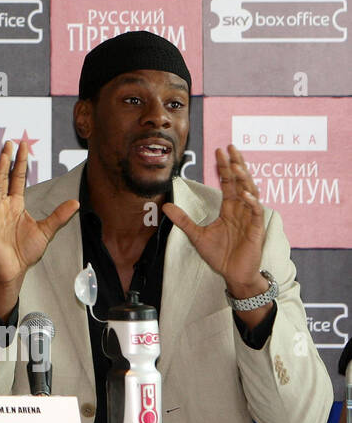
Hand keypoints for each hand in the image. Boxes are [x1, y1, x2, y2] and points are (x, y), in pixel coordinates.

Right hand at [0, 140, 78, 317]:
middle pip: (4, 177)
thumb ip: (58, 216)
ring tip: (3, 156)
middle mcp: (2, 205)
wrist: (13, 271)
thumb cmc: (25, 252)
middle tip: (10, 142)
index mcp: (15, 204)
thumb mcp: (46, 230)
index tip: (22, 145)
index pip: (16, 178)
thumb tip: (76, 202)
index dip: (20, 162)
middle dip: (6, 160)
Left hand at [163, 145, 267, 302]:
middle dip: (236, 164)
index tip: (220, 151)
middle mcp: (241, 210)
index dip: (224, 167)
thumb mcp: (196, 235)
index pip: (228, 183)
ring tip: (237, 165)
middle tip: (230, 148)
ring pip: (251, 193)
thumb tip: (166, 205)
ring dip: (244, 179)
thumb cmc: (219, 255)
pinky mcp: (256, 229)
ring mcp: (250, 218)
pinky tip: (244, 193)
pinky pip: (256, 212)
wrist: (233, 275)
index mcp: (229, 209)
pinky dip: (251, 202)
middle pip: (241, 182)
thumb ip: (183, 219)